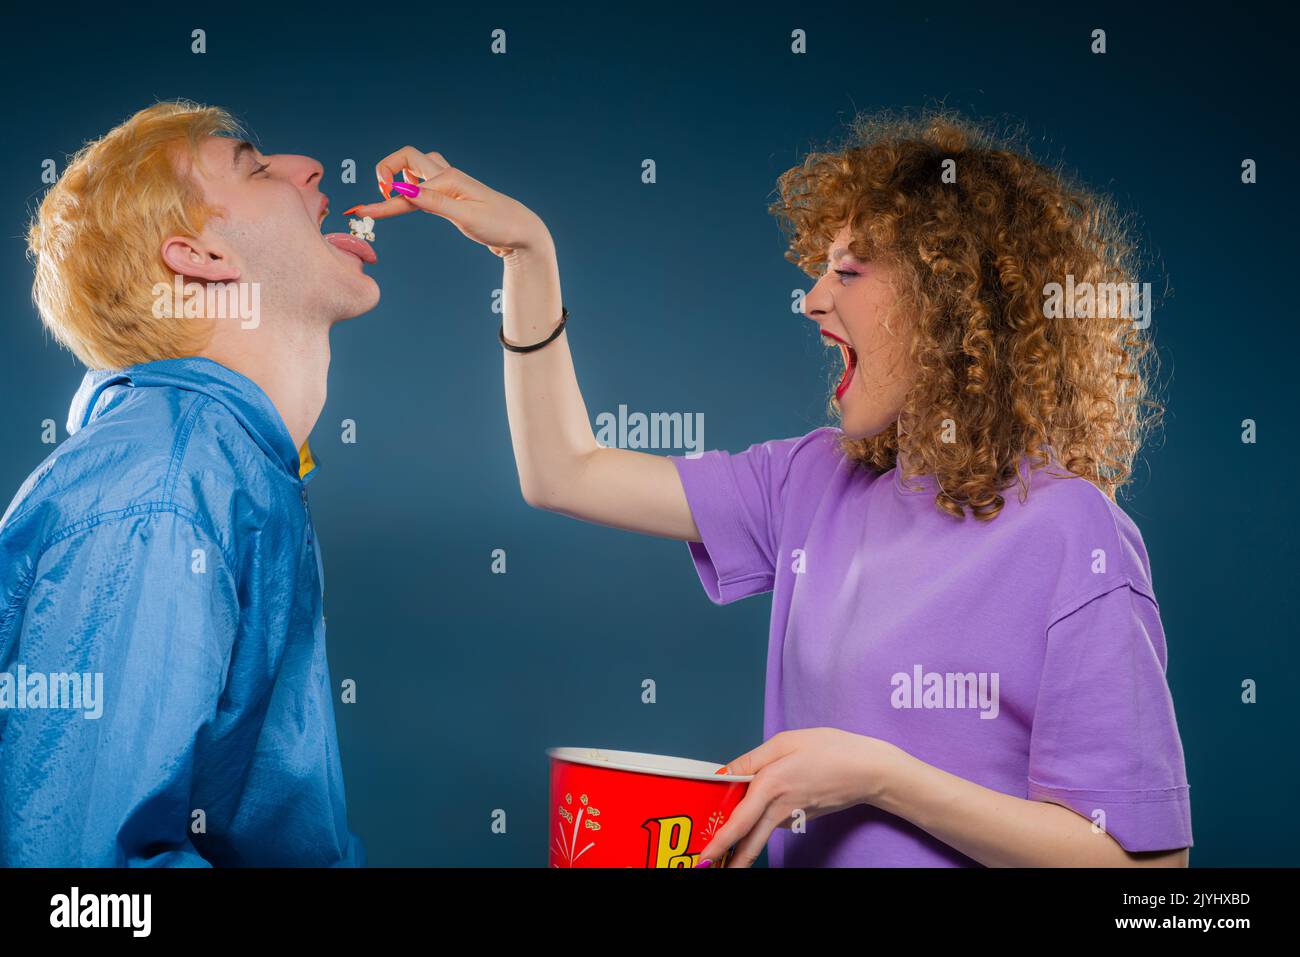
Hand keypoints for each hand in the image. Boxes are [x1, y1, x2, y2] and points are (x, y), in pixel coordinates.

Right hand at [346, 145, 551, 257]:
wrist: (522, 232)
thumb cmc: (500, 225)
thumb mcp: (467, 217)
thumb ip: (435, 203)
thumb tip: (404, 190)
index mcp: (448, 179)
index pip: (405, 186)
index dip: (382, 202)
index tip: (360, 213)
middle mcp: (447, 176)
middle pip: (407, 156)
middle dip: (386, 170)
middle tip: (382, 196)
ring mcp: (450, 183)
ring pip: (416, 165)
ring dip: (399, 173)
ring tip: (391, 197)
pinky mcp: (452, 194)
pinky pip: (424, 181)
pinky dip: (410, 185)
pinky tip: (407, 198)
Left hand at [697, 728, 895, 867]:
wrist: (868, 770)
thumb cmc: (830, 749)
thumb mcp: (786, 742)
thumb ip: (752, 759)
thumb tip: (725, 773)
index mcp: (771, 785)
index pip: (739, 822)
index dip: (719, 842)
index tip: (704, 856)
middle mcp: (779, 808)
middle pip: (749, 843)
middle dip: (729, 860)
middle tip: (707, 867)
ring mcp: (792, 818)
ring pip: (759, 834)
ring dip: (741, 842)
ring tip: (722, 848)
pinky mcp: (801, 819)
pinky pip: (773, 821)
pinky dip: (760, 822)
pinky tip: (760, 807)